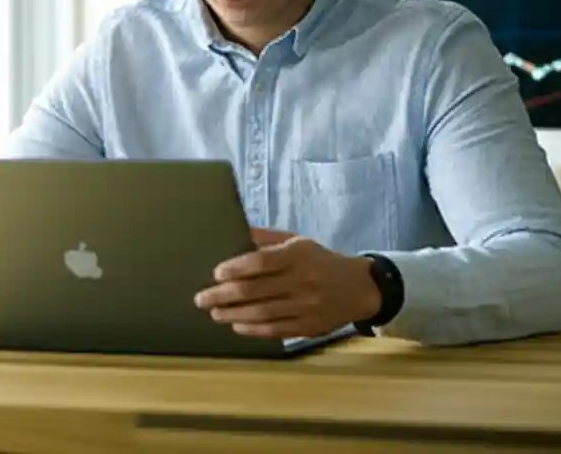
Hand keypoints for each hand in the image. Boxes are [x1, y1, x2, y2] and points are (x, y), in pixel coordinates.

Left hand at [194, 228, 381, 338]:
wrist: (359, 288)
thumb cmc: (319, 261)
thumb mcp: (297, 241)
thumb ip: (266, 238)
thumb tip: (236, 231)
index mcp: (298, 255)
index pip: (262, 261)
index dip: (236, 268)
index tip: (216, 273)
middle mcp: (303, 281)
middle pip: (256, 290)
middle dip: (223, 295)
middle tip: (202, 298)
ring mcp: (307, 306)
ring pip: (262, 312)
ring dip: (233, 314)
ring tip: (215, 312)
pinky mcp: (309, 327)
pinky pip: (275, 330)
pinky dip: (252, 329)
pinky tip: (236, 325)